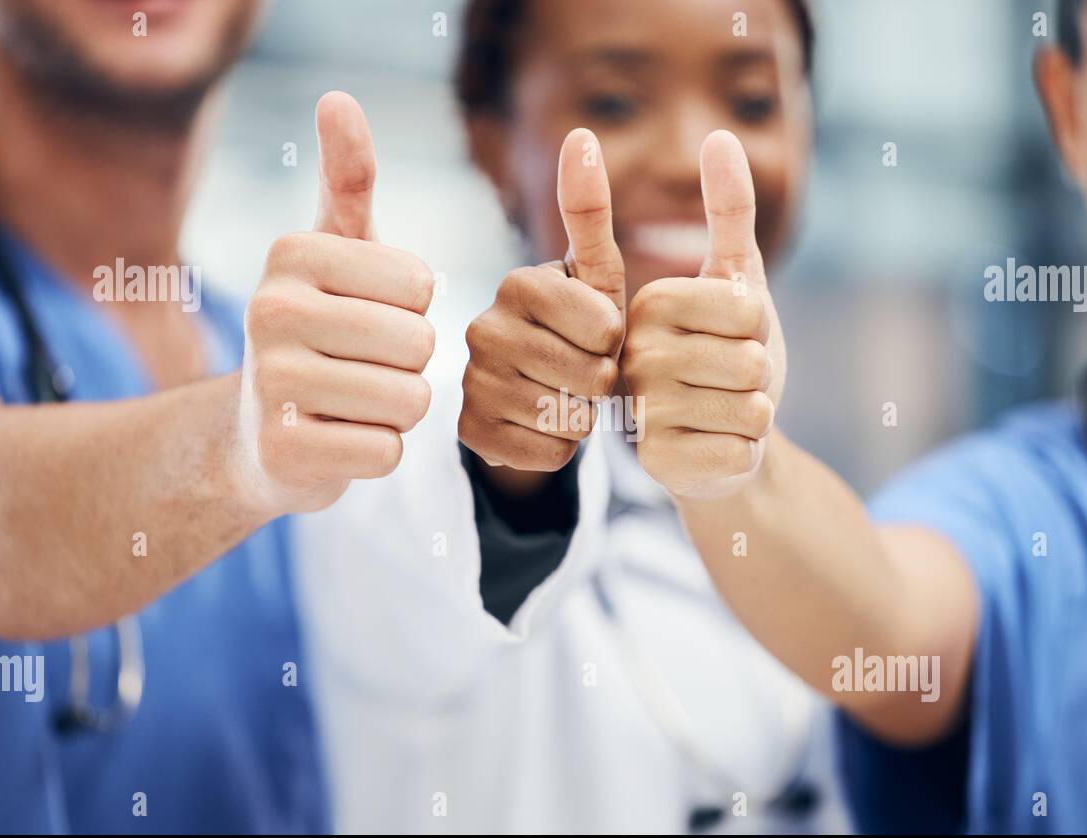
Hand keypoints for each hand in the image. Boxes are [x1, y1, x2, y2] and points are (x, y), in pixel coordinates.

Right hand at [236, 91, 435, 514]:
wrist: (257, 434)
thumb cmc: (319, 330)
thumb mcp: (335, 252)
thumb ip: (349, 180)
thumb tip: (338, 98)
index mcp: (291, 254)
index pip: (421, 284)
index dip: (413, 309)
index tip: (369, 315)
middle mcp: (269, 311)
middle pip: (418, 342)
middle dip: (410, 364)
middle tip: (364, 367)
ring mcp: (271, 386)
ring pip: (410, 400)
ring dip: (399, 410)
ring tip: (353, 402)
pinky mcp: (282, 453)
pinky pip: (387, 452)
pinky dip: (378, 452)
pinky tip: (339, 441)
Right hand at [458, 128, 625, 472]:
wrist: (533, 395)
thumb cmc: (576, 329)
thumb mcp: (595, 276)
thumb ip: (589, 213)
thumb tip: (582, 134)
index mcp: (517, 283)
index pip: (604, 326)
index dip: (617, 339)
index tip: (600, 334)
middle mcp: (482, 328)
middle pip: (589, 375)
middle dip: (603, 380)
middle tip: (584, 372)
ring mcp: (471, 383)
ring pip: (569, 418)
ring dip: (584, 415)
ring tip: (563, 397)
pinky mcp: (470, 433)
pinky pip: (548, 453)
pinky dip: (559, 448)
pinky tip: (542, 427)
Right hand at [620, 130, 786, 498]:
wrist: (716, 438)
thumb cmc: (727, 354)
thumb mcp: (735, 281)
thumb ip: (729, 211)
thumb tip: (720, 136)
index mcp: (647, 306)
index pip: (745, 308)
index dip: (758, 326)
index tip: (726, 337)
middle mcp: (631, 357)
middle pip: (751, 360)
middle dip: (760, 375)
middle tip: (725, 382)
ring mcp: (641, 414)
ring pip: (751, 407)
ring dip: (756, 415)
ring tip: (723, 413)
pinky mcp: (657, 464)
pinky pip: (741, 451)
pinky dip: (745, 453)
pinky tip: (717, 449)